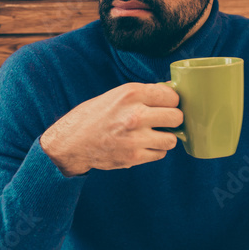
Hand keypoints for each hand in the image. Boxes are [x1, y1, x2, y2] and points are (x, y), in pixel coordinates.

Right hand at [40, 83, 181, 176]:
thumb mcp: (116, 96)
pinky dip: (154, 150)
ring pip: (171, 139)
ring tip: (152, 135)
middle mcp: (135, 114)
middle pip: (177, 117)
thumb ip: (143, 94)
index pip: (172, 96)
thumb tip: (173, 92)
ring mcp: (135, 138)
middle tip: (163, 121)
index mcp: (131, 93)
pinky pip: (160, 154)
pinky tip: (142, 145)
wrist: (71, 142)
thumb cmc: (93, 116)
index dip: (171, 101)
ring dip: (165, 137)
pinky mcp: (134, 157)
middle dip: (172, 119)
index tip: (166, 105)